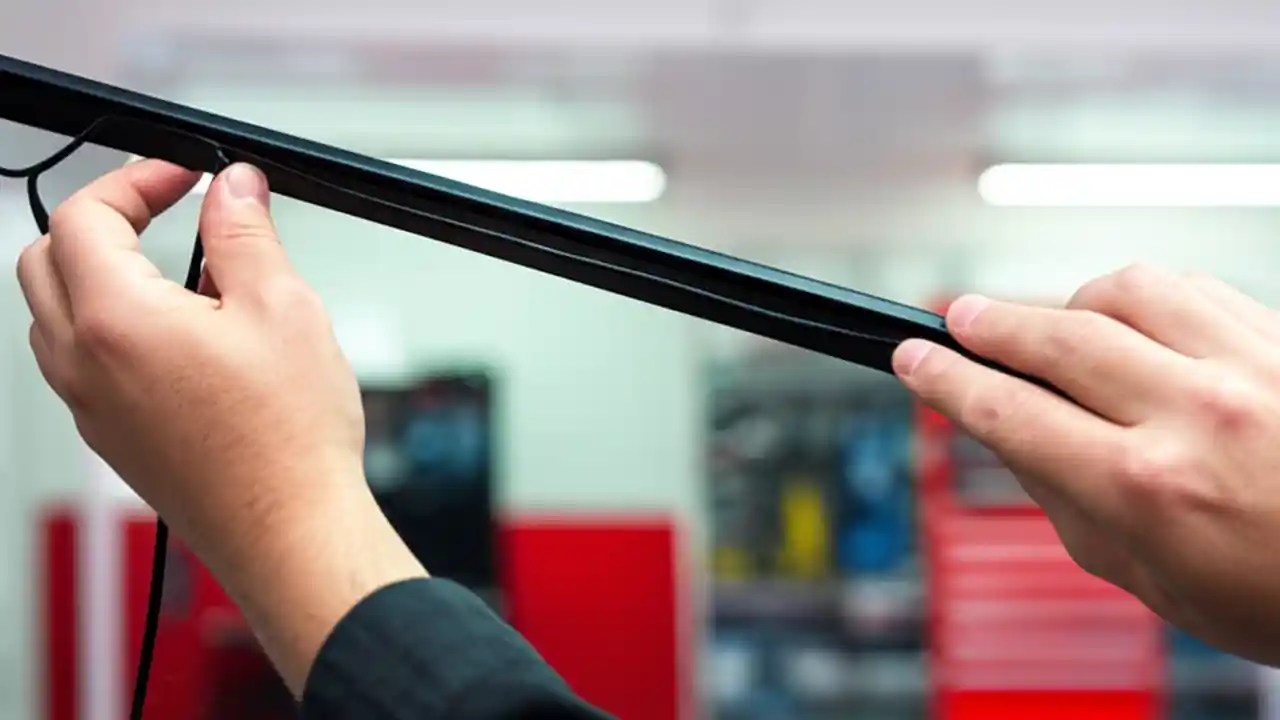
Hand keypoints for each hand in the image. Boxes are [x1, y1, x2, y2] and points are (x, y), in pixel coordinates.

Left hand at [16, 160, 424, 692]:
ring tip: (183, 274)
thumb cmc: (288, 439)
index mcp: (116, 321)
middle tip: (167, 208)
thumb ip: (245, 233)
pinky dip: (112, 327)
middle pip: (47, 259)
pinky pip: (82, 362)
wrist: (289, 530)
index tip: (182, 175)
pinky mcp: (111, 437)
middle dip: (103, 220)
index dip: (135, 179)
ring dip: (100, 274)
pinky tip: (184, 335)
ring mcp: (90, 407)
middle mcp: (84, 364)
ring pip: (56, 314)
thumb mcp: (283, 307)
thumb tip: (233, 188)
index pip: (86, 216)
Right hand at [894, 264, 1279, 664]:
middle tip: (957, 319)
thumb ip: (1066, 499)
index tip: (914, 359)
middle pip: (1055, 336)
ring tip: (1051, 327)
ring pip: (1125, 290)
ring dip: (1069, 303)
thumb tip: (1007, 430)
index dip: (946, 380)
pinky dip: (1143, 298)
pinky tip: (1129, 321)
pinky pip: (1192, 288)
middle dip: (989, 324)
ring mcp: (1252, 365)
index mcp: (1149, 488)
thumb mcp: (1151, 578)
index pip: (1009, 411)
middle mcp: (1198, 413)